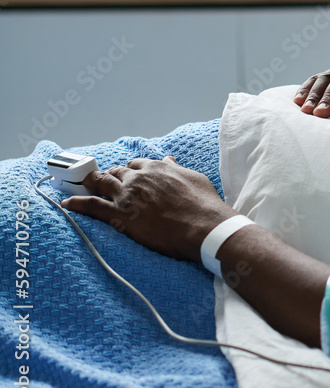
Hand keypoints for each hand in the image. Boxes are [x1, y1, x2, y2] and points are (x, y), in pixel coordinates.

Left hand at [61, 157, 234, 262]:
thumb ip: (177, 170)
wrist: (203, 227)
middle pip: (115, 173)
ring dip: (89, 183)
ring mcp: (126, 196)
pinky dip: (77, 204)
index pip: (135, 165)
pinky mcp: (119, 216)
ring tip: (80, 185)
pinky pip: (91, 206)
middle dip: (108, 176)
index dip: (129, 171)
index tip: (126, 176)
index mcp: (156, 168)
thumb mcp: (193, 178)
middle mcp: (138, 179)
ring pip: (100, 184)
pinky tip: (68, 204)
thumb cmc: (204, 204)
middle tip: (101, 181)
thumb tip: (169, 161)